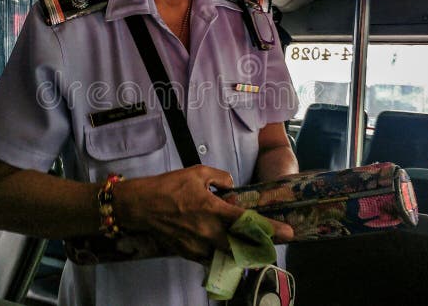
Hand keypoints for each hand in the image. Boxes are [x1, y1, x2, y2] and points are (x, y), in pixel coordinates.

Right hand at [114, 166, 293, 262]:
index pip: (247, 221)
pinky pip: (210, 256)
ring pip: (227, 255)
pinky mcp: (187, 253)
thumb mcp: (197, 172)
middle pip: (243, 246)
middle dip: (260, 247)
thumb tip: (231, 185)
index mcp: (212, 209)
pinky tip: (222, 245)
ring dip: (240, 251)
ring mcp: (197, 245)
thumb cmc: (167, 187)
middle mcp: (207, 231)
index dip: (269, 228)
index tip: (287, 233)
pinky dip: (220, 252)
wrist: (139, 206)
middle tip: (271, 245)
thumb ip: (220, 177)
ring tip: (249, 247)